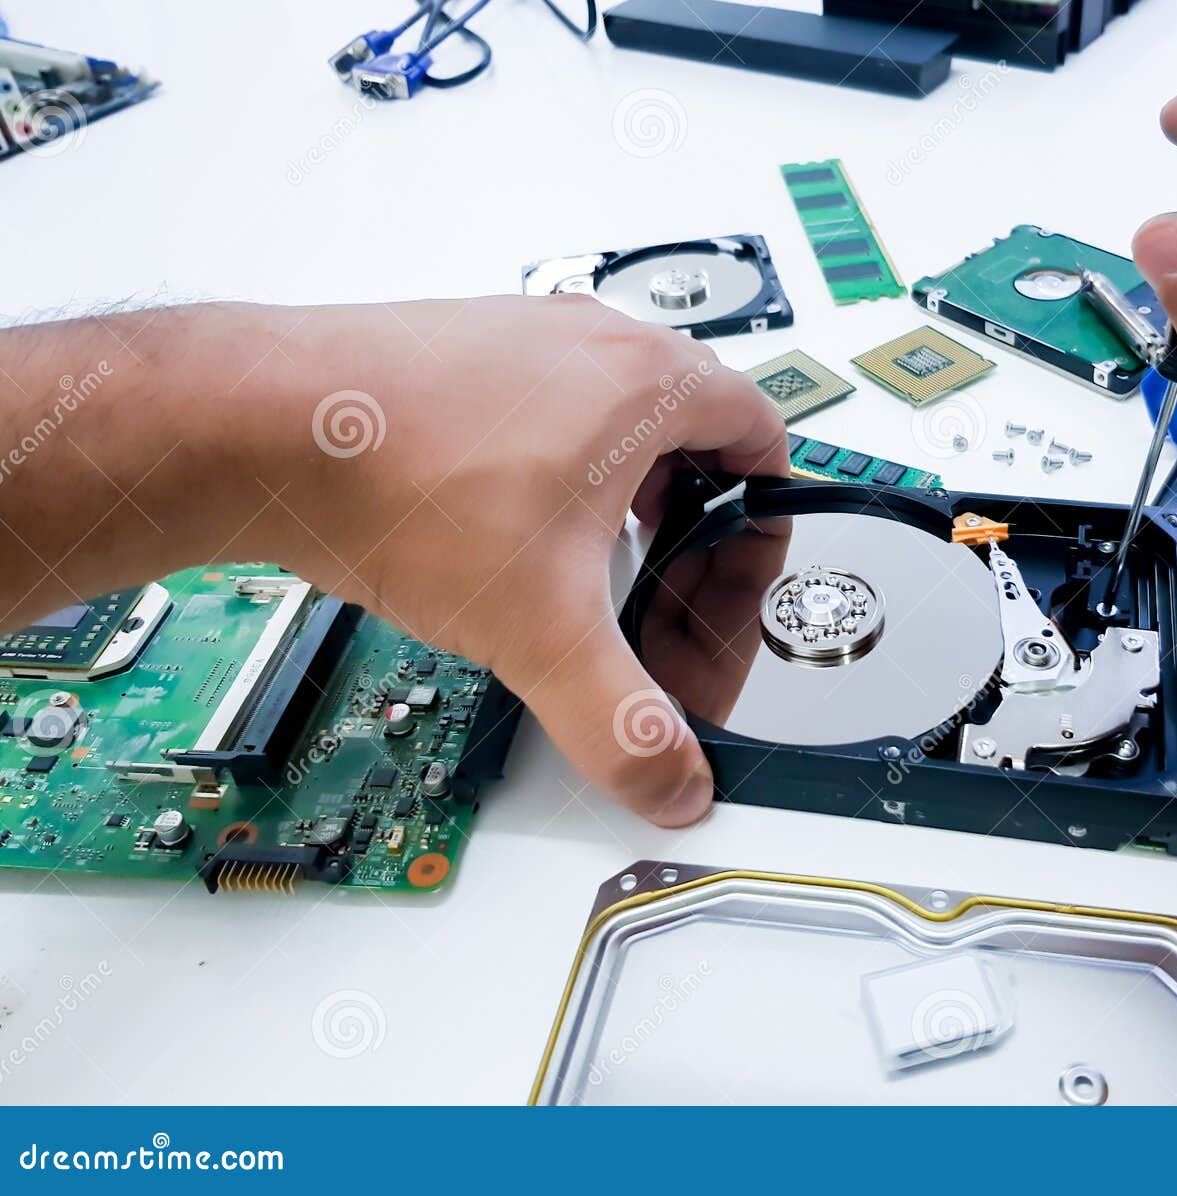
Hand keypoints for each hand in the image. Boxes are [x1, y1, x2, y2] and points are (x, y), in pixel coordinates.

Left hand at [278, 296, 787, 826]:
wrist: (253, 425)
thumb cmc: (397, 478)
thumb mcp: (540, 629)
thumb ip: (622, 722)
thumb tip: (671, 779)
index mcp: (649, 383)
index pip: (765, 443)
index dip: (759, 540)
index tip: (727, 596)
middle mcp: (592, 346)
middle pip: (695, 444)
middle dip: (692, 544)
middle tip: (665, 613)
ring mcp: (523, 343)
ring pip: (617, 428)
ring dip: (628, 511)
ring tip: (596, 585)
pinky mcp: (461, 360)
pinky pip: (547, 418)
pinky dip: (559, 484)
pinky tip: (512, 546)